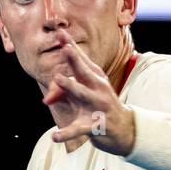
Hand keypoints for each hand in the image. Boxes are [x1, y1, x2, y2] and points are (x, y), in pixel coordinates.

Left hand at [40, 30, 134, 155]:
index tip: (59, 32)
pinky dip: (66, 133)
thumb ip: (62, 94)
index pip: (81, 59)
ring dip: (70, 86)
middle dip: (75, 59)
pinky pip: (78, 129)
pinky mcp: (95, 125)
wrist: (124, 129)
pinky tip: (55, 137)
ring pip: (82, 94)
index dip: (70, 46)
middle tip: (66, 48)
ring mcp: (97, 106)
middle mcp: (98, 88)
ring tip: (57, 78)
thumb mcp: (83, 96)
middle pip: (84, 71)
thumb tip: (46, 99)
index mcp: (95, 78)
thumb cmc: (100, 107)